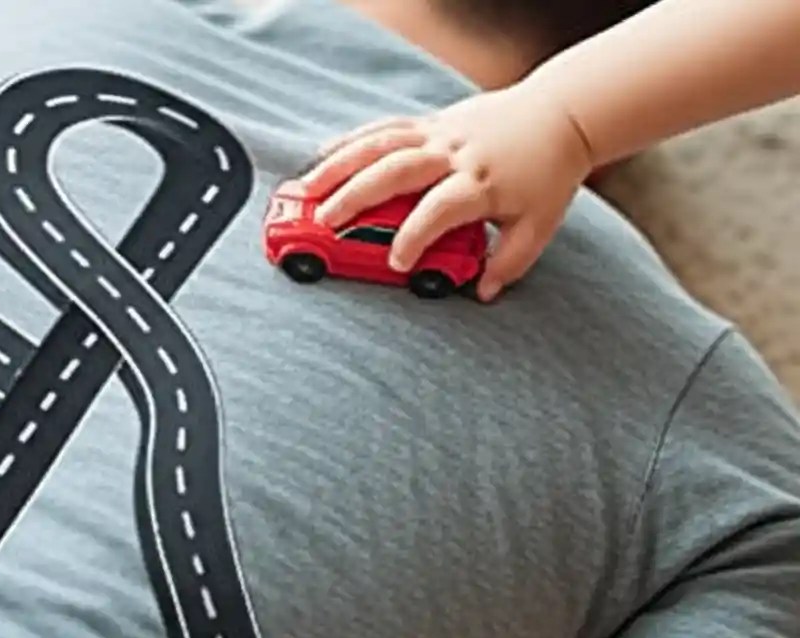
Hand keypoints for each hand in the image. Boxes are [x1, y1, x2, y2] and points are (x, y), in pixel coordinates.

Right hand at [300, 83, 593, 301]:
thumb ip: (509, 263)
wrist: (560, 115)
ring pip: (380, 145)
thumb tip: (482, 295)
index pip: (439, 210)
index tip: (396, 263)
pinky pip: (385, 128)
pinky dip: (351, 141)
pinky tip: (322, 156)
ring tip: (305, 190)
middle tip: (324, 224)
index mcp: (481, 183)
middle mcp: (454, 155)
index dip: (414, 237)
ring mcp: (438, 134)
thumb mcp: (538, 226)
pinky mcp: (430, 122)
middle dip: (355, 196)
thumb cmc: (547, 175)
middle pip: (396, 171)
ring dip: (339, 167)